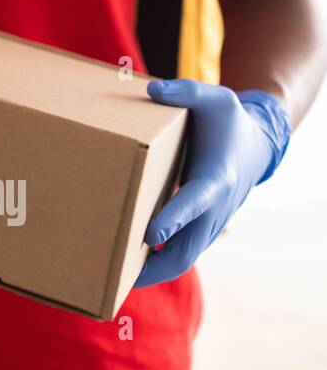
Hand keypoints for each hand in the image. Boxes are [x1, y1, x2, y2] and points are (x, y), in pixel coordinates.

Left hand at [135, 80, 290, 287]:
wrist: (255, 145)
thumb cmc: (227, 120)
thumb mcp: (213, 97)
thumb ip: (185, 91)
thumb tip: (153, 90)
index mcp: (216, 177)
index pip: (195, 202)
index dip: (174, 220)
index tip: (150, 235)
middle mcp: (216, 207)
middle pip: (189, 248)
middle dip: (157, 266)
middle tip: (120, 278)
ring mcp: (211, 221)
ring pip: (185, 256)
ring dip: (155, 270)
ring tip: (114, 280)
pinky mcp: (203, 226)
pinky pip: (182, 251)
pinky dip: (160, 262)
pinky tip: (127, 266)